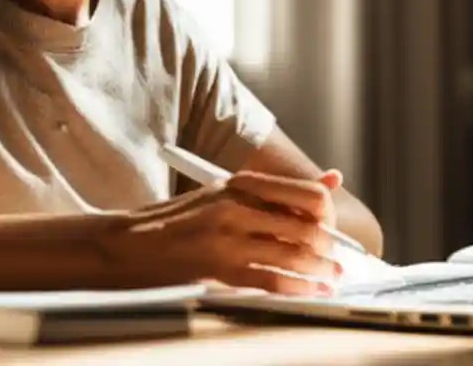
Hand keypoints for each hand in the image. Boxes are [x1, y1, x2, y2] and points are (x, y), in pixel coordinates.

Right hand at [117, 170, 343, 295]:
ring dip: (320, 270)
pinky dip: (300, 288)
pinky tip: (312, 291)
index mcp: (242, 183)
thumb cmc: (184, 218)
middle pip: (306, 228)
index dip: (328, 215)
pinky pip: (274, 281)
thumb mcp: (228, 191)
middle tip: (338, 261)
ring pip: (294, 256)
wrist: (133, 243)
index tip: (332, 228)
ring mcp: (229, 239)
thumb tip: (333, 181)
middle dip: (329, 248)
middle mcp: (238, 207)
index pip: (307, 194)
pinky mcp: (221, 269)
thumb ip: (279, 190)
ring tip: (331, 277)